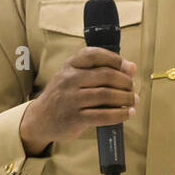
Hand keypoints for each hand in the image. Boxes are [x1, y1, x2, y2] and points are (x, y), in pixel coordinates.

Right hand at [19, 46, 138, 154]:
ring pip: (106, 95)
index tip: (129, 68)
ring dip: (126, 98)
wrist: (40, 119)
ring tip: (133, 100)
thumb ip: (98, 70)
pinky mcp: (74, 118)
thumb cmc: (64, 96)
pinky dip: (120, 114)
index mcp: (70, 66)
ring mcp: (71, 99)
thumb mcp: (73, 76)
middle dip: (125, 82)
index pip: (94, 55)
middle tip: (133, 88)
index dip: (116, 59)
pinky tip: (128, 113)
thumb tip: (131, 67)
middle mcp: (69, 80)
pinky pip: (103, 115)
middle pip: (105, 75)